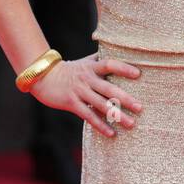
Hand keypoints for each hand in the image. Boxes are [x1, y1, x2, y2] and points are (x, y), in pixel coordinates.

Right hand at [29, 54, 143, 136]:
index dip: (123, 68)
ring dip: (116, 115)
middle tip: (140, 108)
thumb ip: (101, 59)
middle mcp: (87, 79)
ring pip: (100, 105)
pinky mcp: (72, 103)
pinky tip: (111, 133)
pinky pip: (88, 116)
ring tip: (131, 124)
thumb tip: (120, 49)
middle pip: (108, 88)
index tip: (138, 74)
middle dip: (125, 98)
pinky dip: (100, 125)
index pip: (110, 64)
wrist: (44, 78)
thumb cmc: (71, 70)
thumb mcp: (86, 62)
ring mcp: (79, 92)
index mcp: (92, 67)